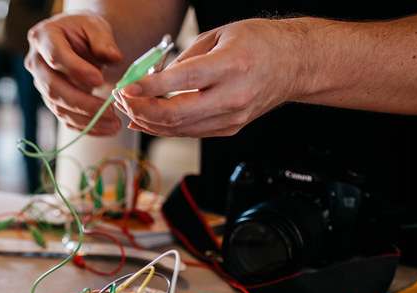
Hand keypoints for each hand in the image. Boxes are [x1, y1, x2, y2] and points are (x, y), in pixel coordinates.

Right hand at [25, 12, 124, 134]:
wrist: (76, 39)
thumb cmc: (84, 30)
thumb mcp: (95, 26)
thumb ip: (104, 41)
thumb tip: (115, 58)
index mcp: (43, 37)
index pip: (56, 57)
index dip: (76, 70)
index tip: (100, 80)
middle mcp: (36, 63)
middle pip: (54, 89)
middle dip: (82, 103)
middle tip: (109, 110)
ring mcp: (42, 85)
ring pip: (59, 108)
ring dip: (87, 120)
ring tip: (114, 123)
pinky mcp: (52, 101)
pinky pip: (66, 119)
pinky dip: (87, 127)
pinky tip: (107, 128)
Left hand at [113, 18, 311, 137]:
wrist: (294, 64)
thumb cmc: (260, 43)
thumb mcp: (220, 34)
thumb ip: (185, 58)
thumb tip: (154, 78)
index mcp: (231, 66)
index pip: (181, 82)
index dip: (148, 89)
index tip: (126, 88)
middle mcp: (232, 96)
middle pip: (176, 115)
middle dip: (141, 110)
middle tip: (122, 101)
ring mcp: (232, 117)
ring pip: (179, 130)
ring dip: (148, 123)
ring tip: (129, 110)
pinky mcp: (229, 128)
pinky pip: (190, 133)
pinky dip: (164, 129)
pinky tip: (147, 120)